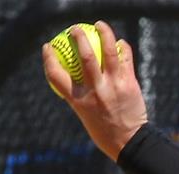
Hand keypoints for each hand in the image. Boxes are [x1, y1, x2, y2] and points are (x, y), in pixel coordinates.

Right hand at [41, 21, 147, 161]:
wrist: (130, 143)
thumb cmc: (105, 131)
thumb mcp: (84, 115)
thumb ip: (79, 96)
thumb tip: (71, 79)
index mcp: (78, 100)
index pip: (56, 75)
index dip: (49, 58)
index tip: (47, 47)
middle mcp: (95, 91)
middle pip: (83, 56)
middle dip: (78, 37)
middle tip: (75, 29)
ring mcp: (113, 86)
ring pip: (108, 51)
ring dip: (104, 33)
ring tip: (99, 25)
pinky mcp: (129, 84)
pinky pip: (125, 59)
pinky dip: (122, 48)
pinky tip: (120, 43)